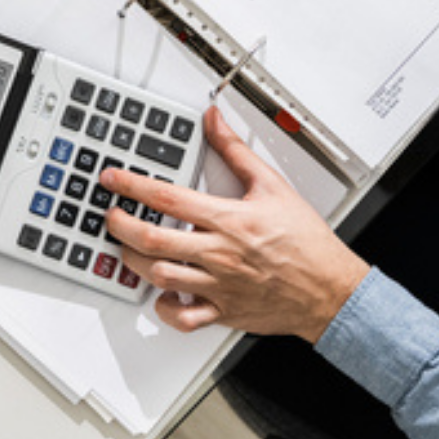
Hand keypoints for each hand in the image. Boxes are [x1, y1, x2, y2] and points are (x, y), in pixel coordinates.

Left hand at [101, 106, 368, 340]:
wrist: (328, 287)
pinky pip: (182, 317)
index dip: (133, 186)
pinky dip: (164, 307)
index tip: (113, 180)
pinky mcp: (222, 311)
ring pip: (159, 276)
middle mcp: (219, 254)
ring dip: (135, 261)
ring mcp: (218, 286)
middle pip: (152, 240)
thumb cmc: (305, 240)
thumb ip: (236, 151)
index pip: (168, 199)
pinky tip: (162, 292)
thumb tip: (214, 121)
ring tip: (128, 248)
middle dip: (121, 225)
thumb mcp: (272, 185)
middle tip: (110, 216)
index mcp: (229, 219)